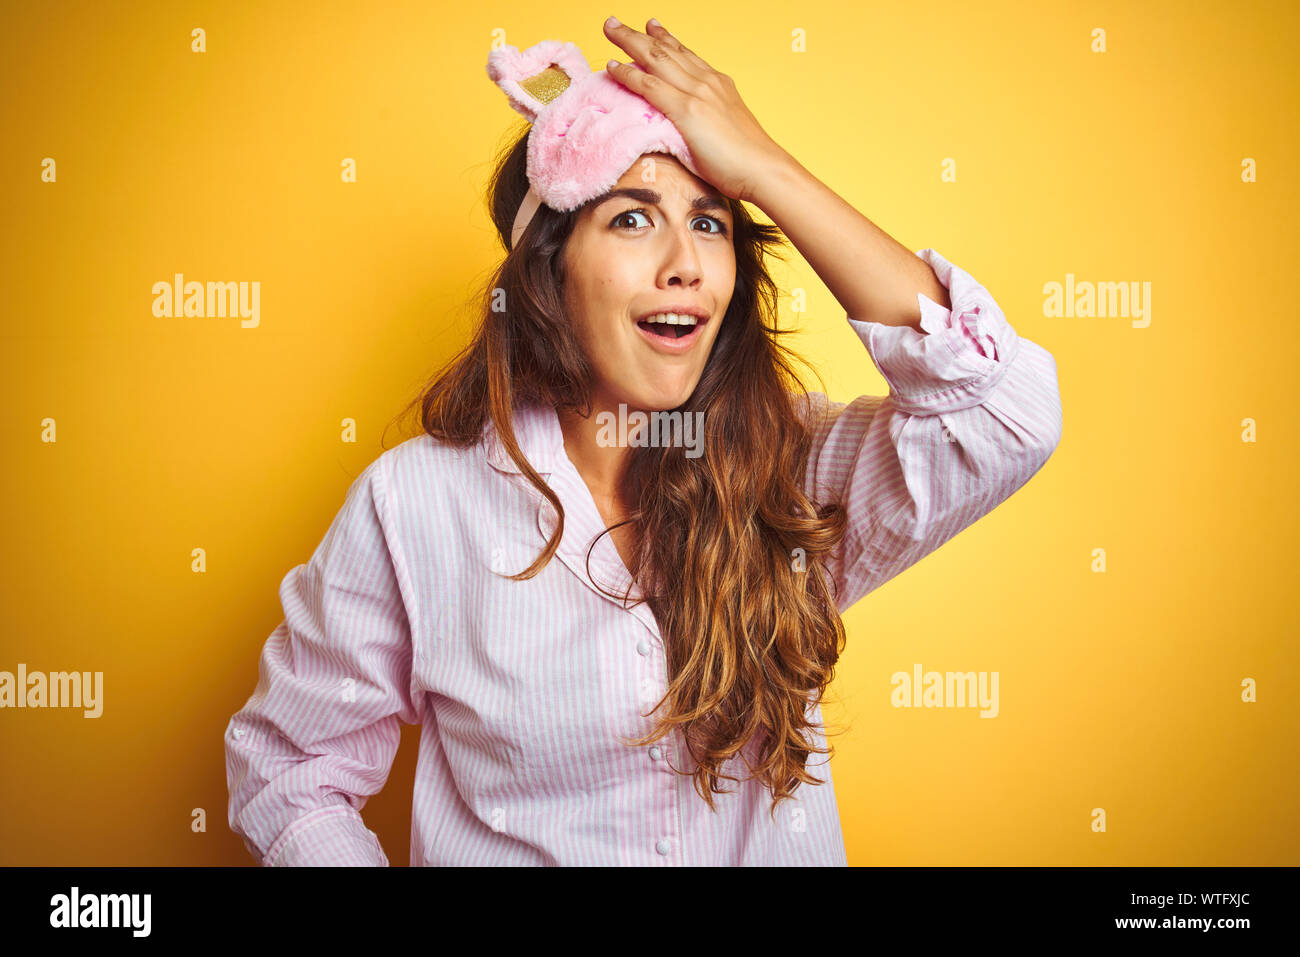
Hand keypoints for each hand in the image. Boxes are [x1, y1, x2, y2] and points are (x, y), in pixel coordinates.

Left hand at [602, 16, 790, 204]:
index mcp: (719, 84)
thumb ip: (709, 120)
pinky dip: (630, 74)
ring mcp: (697, 93)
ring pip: (656, 59)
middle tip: (615, 23)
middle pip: (666, 50)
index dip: (666, 39)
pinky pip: (650, 86)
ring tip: (610, 29)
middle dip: (639, 34)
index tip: (651, 27)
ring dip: (629, 42)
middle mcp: (707, 81)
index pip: (687, 55)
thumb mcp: (728, 128)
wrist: (763, 169)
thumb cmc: (747, 160)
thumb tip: (695, 127)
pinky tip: (613, 66)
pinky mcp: (687, 110)